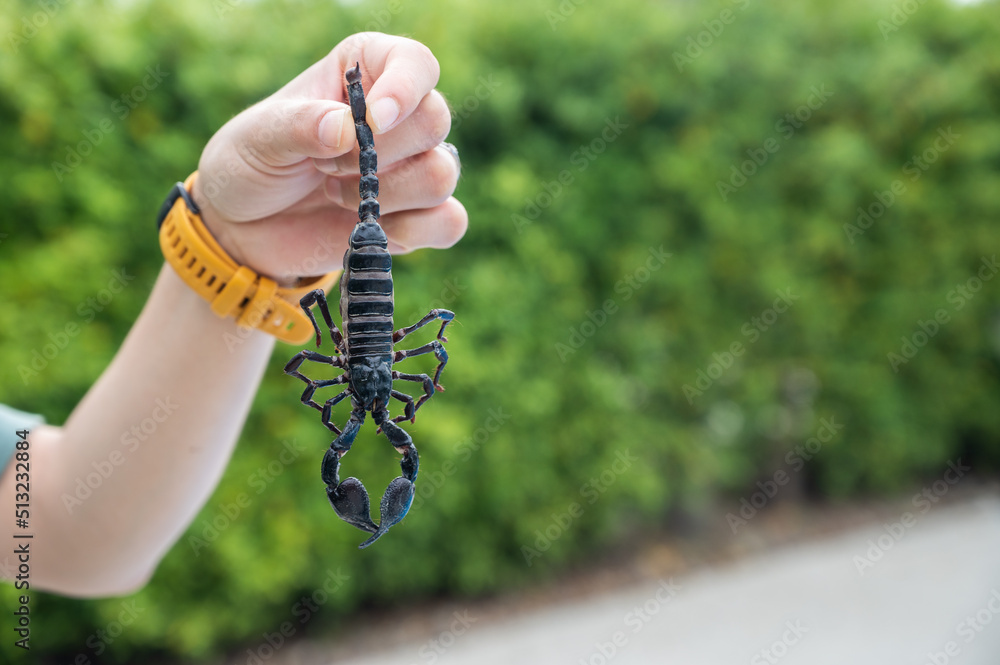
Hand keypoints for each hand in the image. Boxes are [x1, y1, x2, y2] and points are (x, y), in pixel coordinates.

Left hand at [192, 33, 466, 283]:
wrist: (246, 229)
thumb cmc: (252, 164)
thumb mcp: (259, 137)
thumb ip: (299, 125)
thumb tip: (346, 127)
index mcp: (365, 73)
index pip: (416, 63)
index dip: (404, 89)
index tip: (370, 121)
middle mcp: (400, 115)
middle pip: (434, 120)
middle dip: (377, 153)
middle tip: (325, 166)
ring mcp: (413, 168)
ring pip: (442, 174)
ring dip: (384, 194)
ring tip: (336, 194)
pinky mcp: (418, 218)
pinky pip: (449, 222)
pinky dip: (412, 231)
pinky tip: (371, 230)